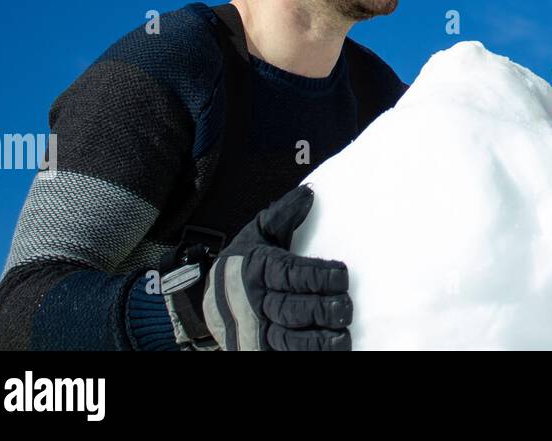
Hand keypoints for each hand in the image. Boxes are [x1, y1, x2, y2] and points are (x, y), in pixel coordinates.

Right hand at [203, 184, 353, 349]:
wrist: (205, 299)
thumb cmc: (243, 262)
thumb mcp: (257, 233)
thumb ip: (283, 215)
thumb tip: (310, 194)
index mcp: (258, 269)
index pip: (290, 274)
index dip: (317, 276)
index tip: (343, 274)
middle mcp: (254, 303)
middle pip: (290, 310)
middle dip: (320, 310)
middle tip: (346, 308)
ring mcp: (255, 333)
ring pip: (287, 341)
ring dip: (316, 342)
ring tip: (343, 338)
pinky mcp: (258, 352)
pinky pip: (282, 356)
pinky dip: (304, 355)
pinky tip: (328, 352)